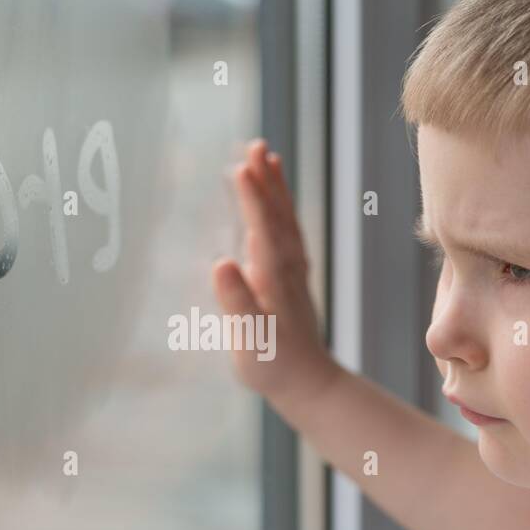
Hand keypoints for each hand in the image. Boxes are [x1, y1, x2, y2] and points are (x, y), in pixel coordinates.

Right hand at [212, 139, 338, 407]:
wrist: (308, 384)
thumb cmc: (272, 365)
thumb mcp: (250, 338)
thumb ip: (236, 302)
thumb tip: (221, 264)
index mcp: (275, 280)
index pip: (263, 230)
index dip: (253, 200)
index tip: (242, 168)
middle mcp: (288, 269)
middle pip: (278, 216)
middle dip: (266, 181)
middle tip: (256, 146)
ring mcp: (293, 272)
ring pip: (285, 220)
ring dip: (275, 188)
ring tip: (265, 156)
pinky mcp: (292, 277)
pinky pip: (287, 232)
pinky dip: (280, 208)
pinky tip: (273, 198)